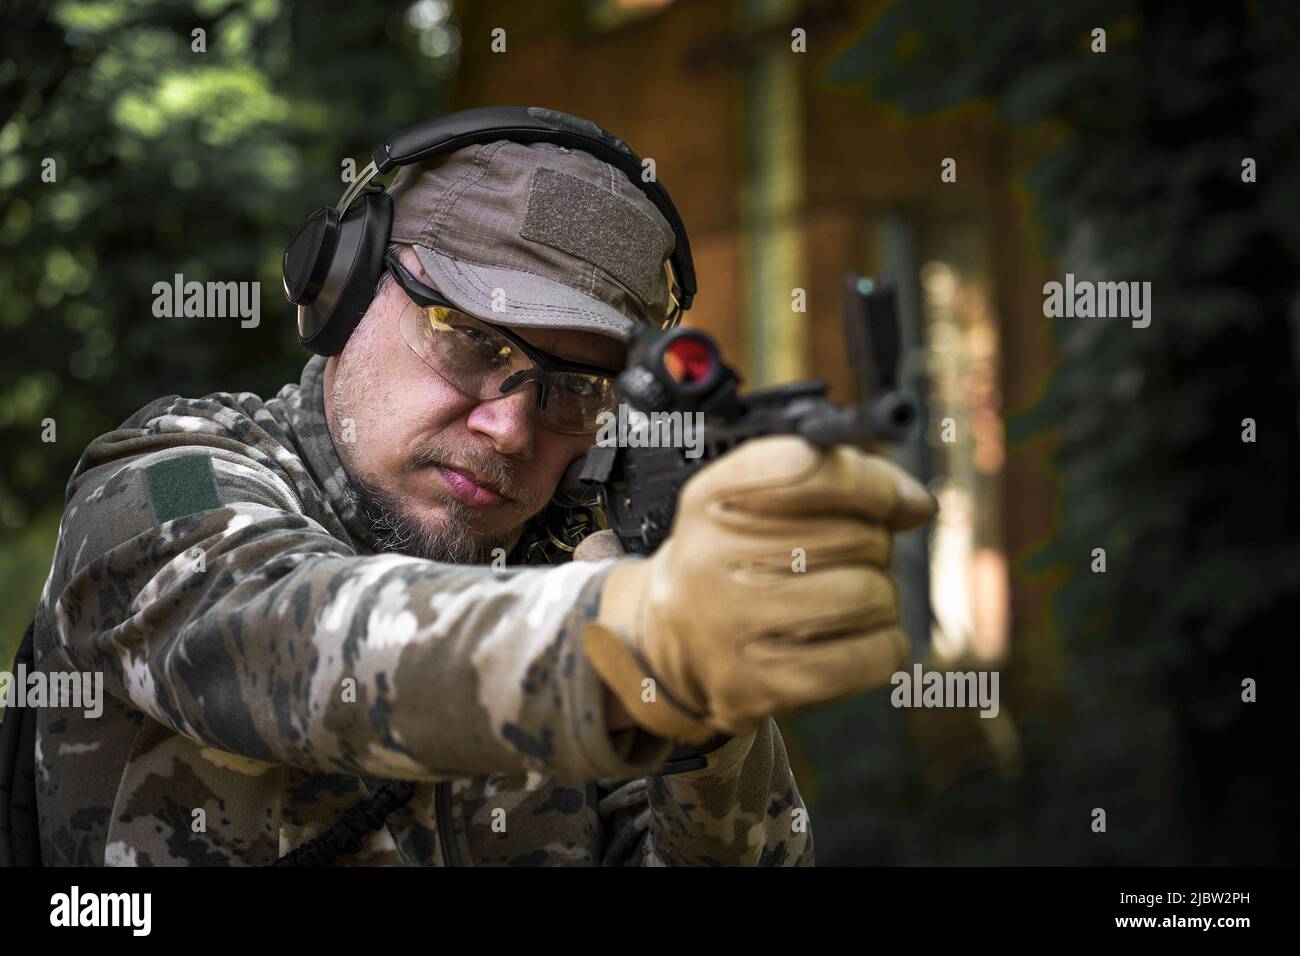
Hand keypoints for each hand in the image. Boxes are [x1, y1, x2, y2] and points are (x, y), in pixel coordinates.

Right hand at [581, 435, 936, 743]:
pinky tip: (857, 639)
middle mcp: (709, 558)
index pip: (813, 467)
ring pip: (869, 595)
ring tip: (851, 600)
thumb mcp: (761, 501)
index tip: (888, 500)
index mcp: (710, 499)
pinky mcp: (759, 687)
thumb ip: (842, 480)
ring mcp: (729, 627)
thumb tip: (917, 506)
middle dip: (874, 546)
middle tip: (846, 560)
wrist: (672, 646)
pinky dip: (884, 646)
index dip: (872, 482)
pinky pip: (870, 657)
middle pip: (858, 535)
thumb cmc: (736, 561)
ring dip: (882, 598)